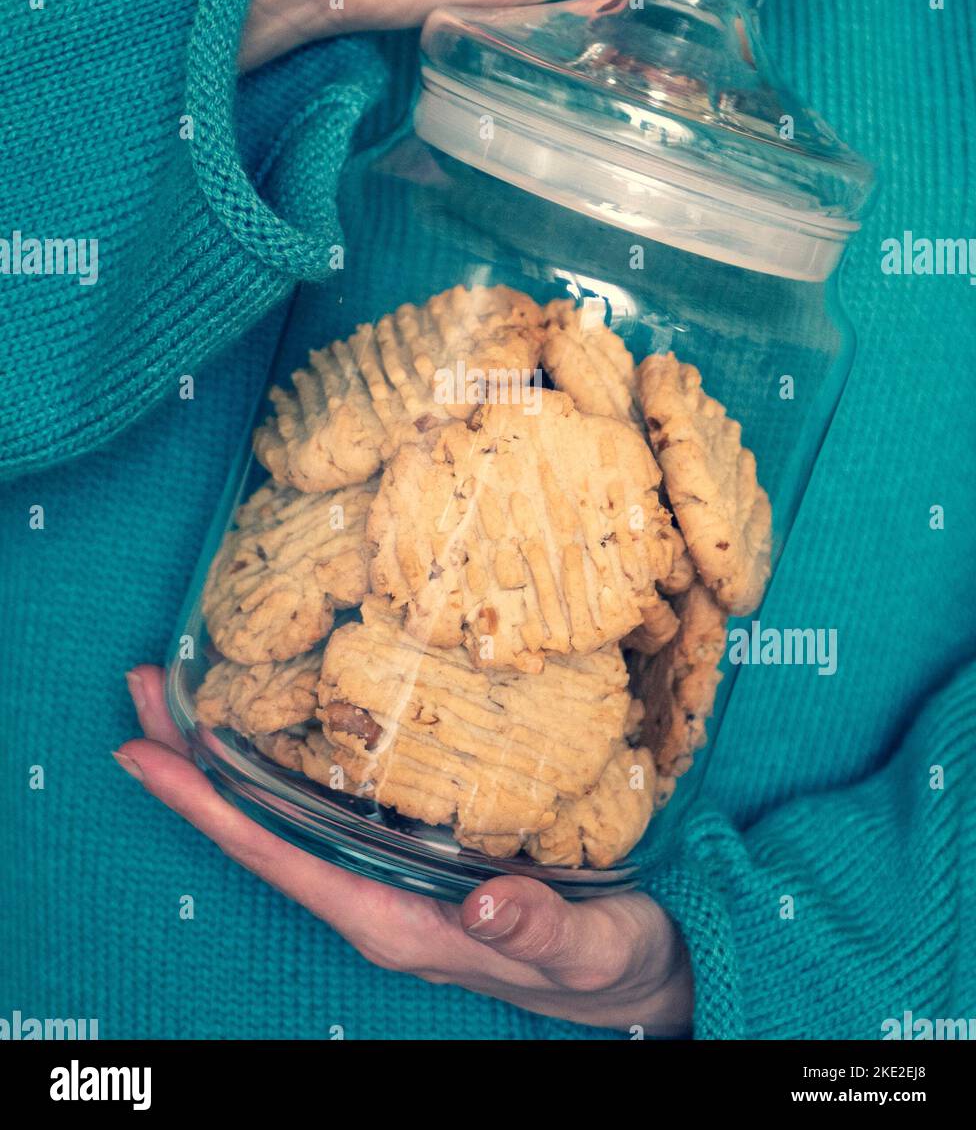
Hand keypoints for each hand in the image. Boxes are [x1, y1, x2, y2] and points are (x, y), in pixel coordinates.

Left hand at [117, 665, 692, 1033]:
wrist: (639, 973)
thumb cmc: (612, 963)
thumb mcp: (590, 950)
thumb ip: (536, 931)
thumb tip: (478, 905)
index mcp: (399, 924)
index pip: (283, 862)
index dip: (210, 809)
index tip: (147, 757)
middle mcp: (378, 897)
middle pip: (264, 830)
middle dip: (196, 765)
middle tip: (143, 686)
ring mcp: (395, 873)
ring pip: (289, 812)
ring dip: (230, 756)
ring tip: (181, 690)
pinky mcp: (420, 851)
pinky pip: (332, 803)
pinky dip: (289, 757)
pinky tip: (279, 717)